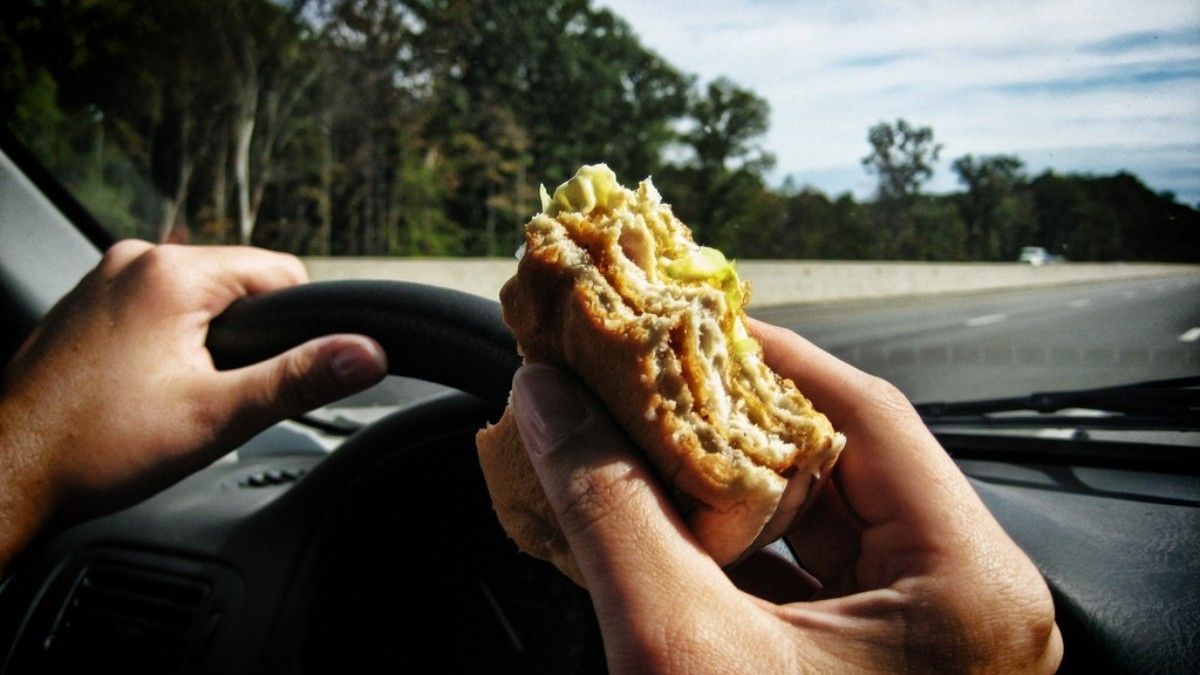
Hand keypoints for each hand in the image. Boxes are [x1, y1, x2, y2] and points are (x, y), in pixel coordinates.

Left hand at [0, 241, 386, 571]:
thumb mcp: (218, 416)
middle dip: (245, 339)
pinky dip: (169, 343)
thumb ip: (299, 379)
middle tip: (215, 396)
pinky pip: (157, 308)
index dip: (297, 326)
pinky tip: (147, 390)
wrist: (9, 475)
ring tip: (177, 396)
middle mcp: (134, 260)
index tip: (273, 375)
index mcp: (171, 273)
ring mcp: (103, 279)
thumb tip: (367, 353)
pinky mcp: (86, 304)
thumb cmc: (97, 448)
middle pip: (237, 285)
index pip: (280, 273)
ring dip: (207, 342)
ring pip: (197, 299)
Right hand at [509, 319, 1061, 672]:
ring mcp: (915, 645)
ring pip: (812, 523)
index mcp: (963, 584)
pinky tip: (660, 521)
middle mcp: (960, 606)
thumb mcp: (678, 649)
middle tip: (645, 378)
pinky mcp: (864, 673)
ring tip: (641, 437)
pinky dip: (727, 547)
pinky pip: (797, 579)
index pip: (865, 414)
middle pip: (837, 465)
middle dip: (728, 421)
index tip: (682, 323)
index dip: (762, 355)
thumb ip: (610, 513)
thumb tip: (548, 404)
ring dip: (720, 483)